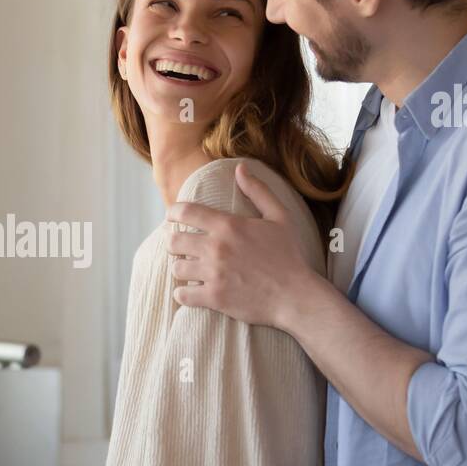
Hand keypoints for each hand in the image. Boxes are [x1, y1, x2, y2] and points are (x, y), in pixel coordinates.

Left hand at [166, 162, 317, 329]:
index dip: (172, 213)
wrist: (295, 295)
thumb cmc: (288, 255)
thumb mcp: (279, 217)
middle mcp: (216, 248)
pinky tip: (190, 291)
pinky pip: (182, 294)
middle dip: (174, 242)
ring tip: (190, 269)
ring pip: (177, 267)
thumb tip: (240, 168)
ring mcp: (214, 274)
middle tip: (181, 247)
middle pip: (173, 240)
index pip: (185, 212)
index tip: (171, 217)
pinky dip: (183, 293)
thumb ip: (258, 191)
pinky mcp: (214, 298)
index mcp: (228, 226)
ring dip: (181, 268)